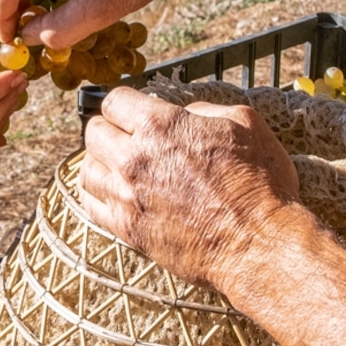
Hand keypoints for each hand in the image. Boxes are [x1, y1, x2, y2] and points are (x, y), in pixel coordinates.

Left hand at [76, 88, 299, 285]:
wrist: (257, 244)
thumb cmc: (259, 185)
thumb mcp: (245, 124)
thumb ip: (206, 110)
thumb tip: (185, 113)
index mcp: (161, 126)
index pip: (114, 101)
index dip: (125, 104)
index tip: (133, 112)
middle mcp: (135, 159)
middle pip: (94, 132)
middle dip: (109, 129)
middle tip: (125, 137)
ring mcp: (127, 196)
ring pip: (87, 169)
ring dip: (100, 163)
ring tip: (116, 166)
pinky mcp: (128, 229)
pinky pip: (91, 207)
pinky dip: (96, 196)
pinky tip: (110, 193)